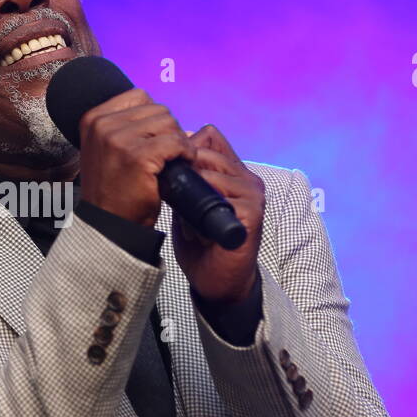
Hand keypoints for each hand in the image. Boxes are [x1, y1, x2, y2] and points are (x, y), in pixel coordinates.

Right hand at [78, 88, 197, 228]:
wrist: (109, 224)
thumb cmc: (114, 191)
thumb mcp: (107, 149)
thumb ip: (126, 126)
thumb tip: (166, 115)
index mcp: (92, 118)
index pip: (139, 96)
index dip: (154, 119)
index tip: (154, 141)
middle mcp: (102, 124)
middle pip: (157, 109)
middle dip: (168, 131)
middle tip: (167, 156)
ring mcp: (118, 139)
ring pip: (169, 123)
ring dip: (178, 142)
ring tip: (171, 162)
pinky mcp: (138, 156)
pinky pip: (176, 142)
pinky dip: (185, 154)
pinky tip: (180, 166)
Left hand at [170, 124, 264, 304]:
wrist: (215, 279)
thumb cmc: (200, 241)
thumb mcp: (187, 202)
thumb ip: (183, 178)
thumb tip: (164, 154)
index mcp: (233, 171)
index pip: (209, 136)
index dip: (184, 148)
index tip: (169, 171)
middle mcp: (247, 178)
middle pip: (207, 150)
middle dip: (183, 171)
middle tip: (174, 200)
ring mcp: (252, 194)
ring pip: (210, 171)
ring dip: (189, 195)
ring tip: (187, 220)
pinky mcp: (252, 213)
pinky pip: (219, 195)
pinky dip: (199, 213)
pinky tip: (196, 231)